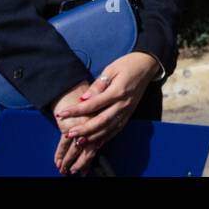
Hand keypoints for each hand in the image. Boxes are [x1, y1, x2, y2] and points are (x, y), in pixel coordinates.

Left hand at [52, 52, 157, 174]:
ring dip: (93, 136)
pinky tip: (95, 143)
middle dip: (83, 129)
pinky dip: (106, 137)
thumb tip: (84, 99)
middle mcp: (123, 104)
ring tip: (78, 141)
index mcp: (117, 91)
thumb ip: (98, 85)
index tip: (62, 114)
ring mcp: (127, 111)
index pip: (93, 104)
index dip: (77, 111)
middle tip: (69, 134)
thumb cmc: (126, 65)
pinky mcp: (129, 114)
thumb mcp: (110, 70)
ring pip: (109, 128)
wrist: (146, 66)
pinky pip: (117, 129)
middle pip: (101, 121)